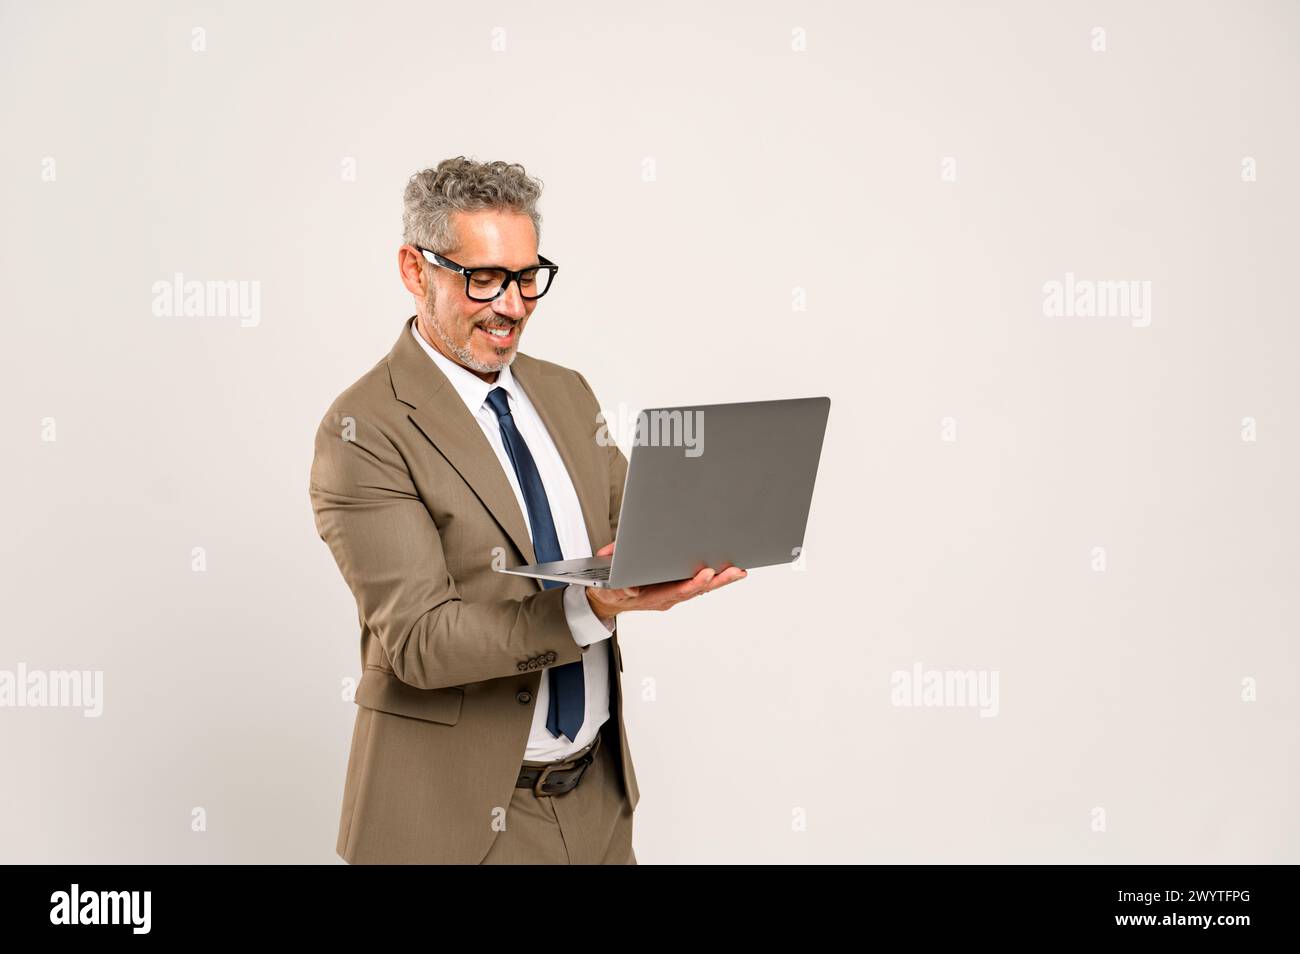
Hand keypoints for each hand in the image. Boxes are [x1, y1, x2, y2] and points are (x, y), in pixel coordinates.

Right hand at [584, 540, 746, 621]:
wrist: (608, 599)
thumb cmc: (609, 591)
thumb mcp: (606, 590)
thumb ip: (617, 590)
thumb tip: (630, 588)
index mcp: (653, 598)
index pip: (677, 591)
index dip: (693, 583)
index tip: (706, 573)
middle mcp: (667, 596)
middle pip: (696, 589)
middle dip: (717, 580)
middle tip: (735, 571)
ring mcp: (673, 592)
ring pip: (700, 587)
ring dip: (720, 578)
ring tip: (738, 570)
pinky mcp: (674, 585)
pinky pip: (697, 583)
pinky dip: (713, 576)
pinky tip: (726, 570)